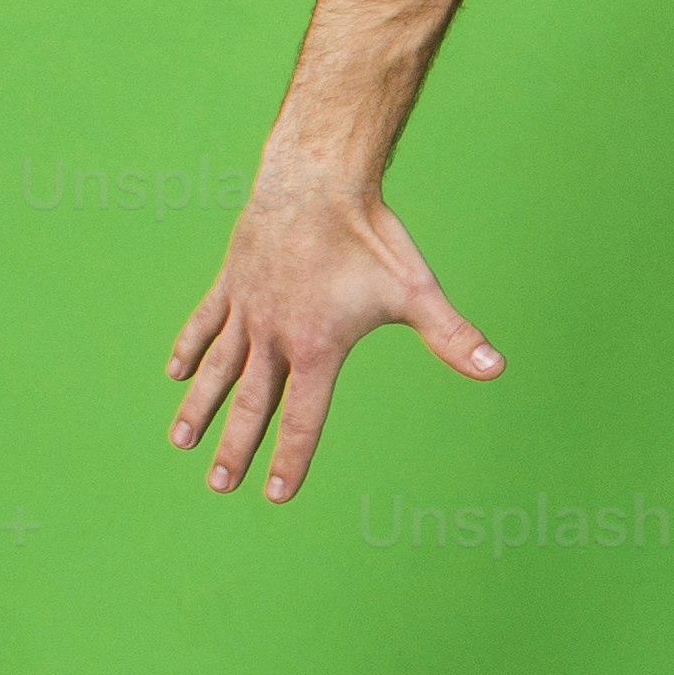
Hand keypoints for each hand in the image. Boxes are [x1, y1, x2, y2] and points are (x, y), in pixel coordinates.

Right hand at [165, 179, 500, 498]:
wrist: (317, 180)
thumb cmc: (370, 237)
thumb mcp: (416, 292)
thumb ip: (453, 337)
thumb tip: (497, 369)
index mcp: (317, 348)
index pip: (303, 418)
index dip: (291, 459)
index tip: (277, 494)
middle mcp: (274, 336)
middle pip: (252, 403)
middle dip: (235, 448)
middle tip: (220, 485)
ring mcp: (248, 308)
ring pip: (218, 368)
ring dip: (201, 407)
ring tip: (181, 442)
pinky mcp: (232, 282)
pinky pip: (205, 323)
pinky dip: (190, 348)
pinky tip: (176, 373)